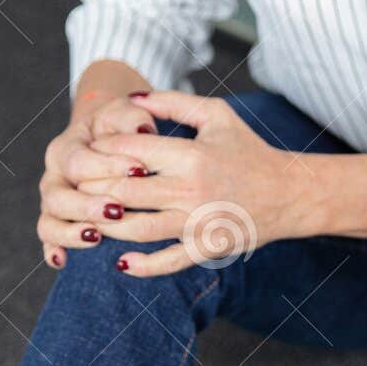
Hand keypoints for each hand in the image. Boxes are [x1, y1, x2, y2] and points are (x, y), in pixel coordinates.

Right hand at [37, 91, 157, 268]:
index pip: (79, 161)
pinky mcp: (57, 223)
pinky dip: (54, 251)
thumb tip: (146, 129)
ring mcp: (53, 203)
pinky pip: (49, 241)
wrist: (103, 138)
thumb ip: (132, 118)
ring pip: (48, 222)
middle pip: (57, 196)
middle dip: (86, 206)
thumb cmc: (118, 126)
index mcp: (66, 148)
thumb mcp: (125, 114)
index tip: (139, 170)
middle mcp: (54, 177)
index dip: (106, 167)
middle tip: (117, 210)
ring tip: (96, 237)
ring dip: (70, 232)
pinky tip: (64, 262)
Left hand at [76, 90, 319, 276]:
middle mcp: (191, 190)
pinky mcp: (206, 248)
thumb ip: (174, 103)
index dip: (101, 151)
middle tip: (77, 187)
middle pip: (124, 192)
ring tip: (92, 220)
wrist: (289, 192)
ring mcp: (198, 223)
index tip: (88, 151)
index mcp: (191, 155)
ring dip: (108, 226)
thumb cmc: (249, 149)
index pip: (130, 153)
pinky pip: (168, 262)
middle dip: (94, 190)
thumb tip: (132, 99)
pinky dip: (142, 266)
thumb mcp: (217, 116)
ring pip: (137, 229)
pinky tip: (122, 262)